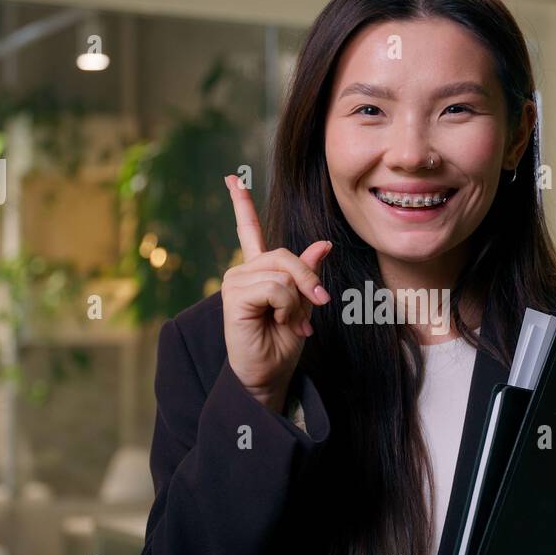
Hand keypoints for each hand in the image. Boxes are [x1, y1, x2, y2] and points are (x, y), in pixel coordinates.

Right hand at [221, 174, 331, 412]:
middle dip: (308, 280)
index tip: (231, 179)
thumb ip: (308, 273)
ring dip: (297, 300)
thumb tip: (324, 244)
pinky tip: (279, 322)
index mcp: (258, 271)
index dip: (241, 204)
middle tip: (318, 304)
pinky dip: (287, 306)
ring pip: (282, 273)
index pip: (249, 230)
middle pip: (285, 255)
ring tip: (291, 322)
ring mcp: (235, 281)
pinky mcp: (234, 295)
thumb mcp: (303, 304)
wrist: (267, 375)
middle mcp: (243, 271)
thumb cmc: (283, 344)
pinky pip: (275, 287)